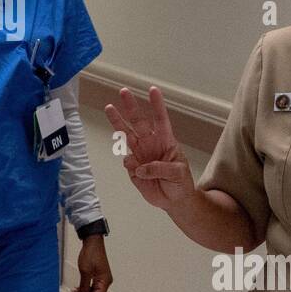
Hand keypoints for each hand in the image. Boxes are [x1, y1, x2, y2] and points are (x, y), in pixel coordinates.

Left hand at [67, 236, 111, 291]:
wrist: (92, 242)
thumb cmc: (91, 253)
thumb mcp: (85, 272)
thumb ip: (84, 286)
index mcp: (105, 281)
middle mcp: (105, 281)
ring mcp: (101, 279)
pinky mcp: (97, 276)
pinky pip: (91, 286)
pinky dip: (84, 289)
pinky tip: (76, 289)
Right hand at [104, 86, 194, 210]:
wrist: (174, 201)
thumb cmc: (181, 182)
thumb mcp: (178, 173)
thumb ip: (161, 168)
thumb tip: (140, 167)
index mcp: (165, 141)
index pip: (160, 120)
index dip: (157, 106)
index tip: (153, 90)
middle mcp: (150, 143)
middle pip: (138, 122)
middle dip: (131, 106)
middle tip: (124, 91)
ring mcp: (140, 155)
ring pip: (125, 135)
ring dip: (117, 122)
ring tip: (109, 108)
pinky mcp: (133, 169)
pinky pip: (127, 162)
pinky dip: (130, 163)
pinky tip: (138, 171)